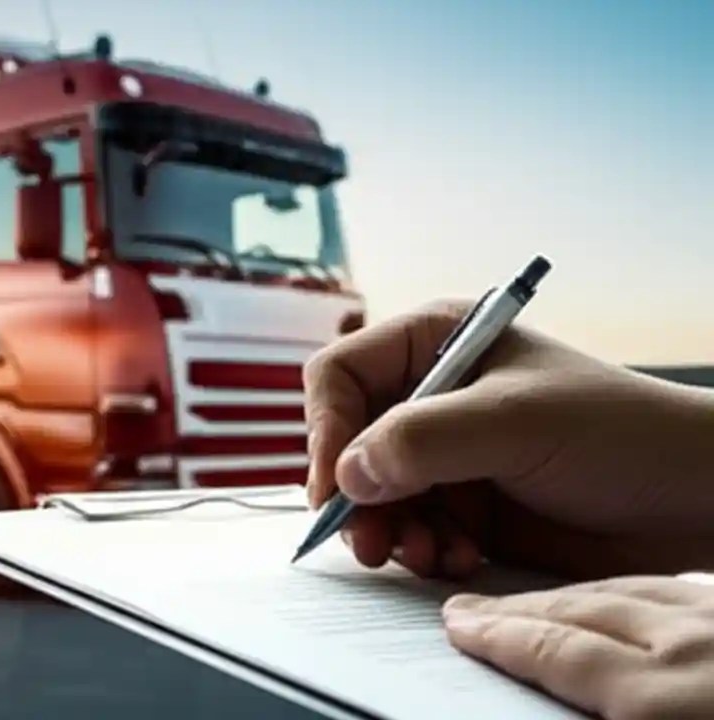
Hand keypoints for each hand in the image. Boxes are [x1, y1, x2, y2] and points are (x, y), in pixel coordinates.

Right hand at [303, 301, 713, 579]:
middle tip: (372, 543)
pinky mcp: (463, 501)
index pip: (340, 377)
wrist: (691, 498)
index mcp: (434, 342)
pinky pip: (408, 526)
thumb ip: (422, 440)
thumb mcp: (515, 423)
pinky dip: (421, 548)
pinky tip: (457, 558)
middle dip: (356, 497)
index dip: (326, 430)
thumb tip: (347, 473)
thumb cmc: (620, 433)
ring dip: (389, 530)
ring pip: (371, 493)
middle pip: (346, 442)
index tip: (335, 487)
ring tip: (426, 555)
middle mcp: (430, 394)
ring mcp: (444, 451)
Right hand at [442, 576, 713, 719]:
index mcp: (663, 697)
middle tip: (470, 607)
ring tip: (534, 598)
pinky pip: (685, 588)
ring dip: (573, 592)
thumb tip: (535, 702)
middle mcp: (697, 646)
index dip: (500, 639)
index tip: (459, 627)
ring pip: (635, 588)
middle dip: (518, 607)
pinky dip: (641, 590)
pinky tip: (635, 598)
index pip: (556, 652)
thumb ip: (585, 710)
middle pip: (585, 609)